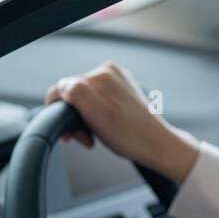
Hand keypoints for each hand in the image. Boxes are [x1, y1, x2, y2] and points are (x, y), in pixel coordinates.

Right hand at [44, 62, 200, 183]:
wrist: (158, 146)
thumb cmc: (130, 135)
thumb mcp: (95, 113)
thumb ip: (74, 92)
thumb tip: (61, 86)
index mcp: (103, 73)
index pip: (63, 88)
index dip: (60, 112)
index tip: (70, 134)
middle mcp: (110, 71)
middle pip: (74, 94)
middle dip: (74, 118)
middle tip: (84, 138)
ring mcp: (118, 81)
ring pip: (85, 100)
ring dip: (84, 120)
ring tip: (94, 136)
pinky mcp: (122, 92)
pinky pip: (98, 102)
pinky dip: (95, 117)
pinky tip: (103, 130)